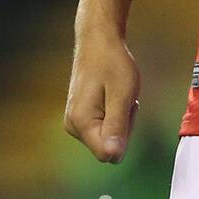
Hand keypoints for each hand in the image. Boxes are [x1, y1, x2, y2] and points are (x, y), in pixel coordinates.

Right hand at [64, 32, 141, 162]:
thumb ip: (117, 127)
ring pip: (107, 137)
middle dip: (123, 126)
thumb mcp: (122, 95)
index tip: (124, 109)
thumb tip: (113, 157)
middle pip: (108, 146)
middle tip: (123, 98)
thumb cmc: (112, 64)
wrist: (98, 41)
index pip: (108, 155)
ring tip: (116, 93)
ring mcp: (75, 122)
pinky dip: (113, 113)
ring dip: (119, 118)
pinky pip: (103, 127)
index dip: (124, 135)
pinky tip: (111, 95)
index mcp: (81, 123)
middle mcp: (73, 126)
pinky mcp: (80, 117)